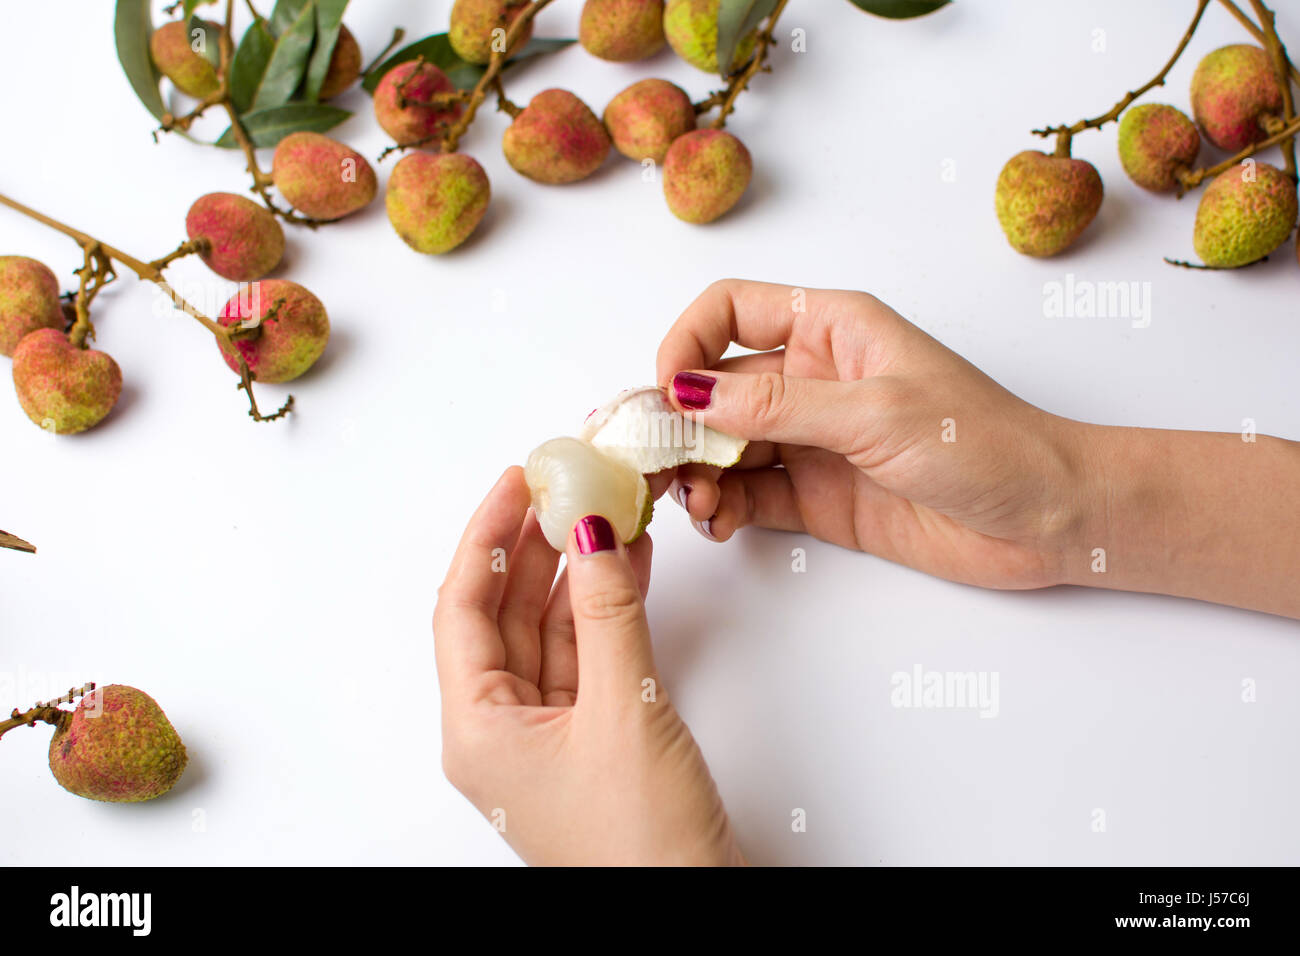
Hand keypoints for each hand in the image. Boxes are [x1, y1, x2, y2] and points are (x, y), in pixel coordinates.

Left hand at [434, 468, 743, 864]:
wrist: (696, 916)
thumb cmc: (640, 848)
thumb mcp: (622, 709)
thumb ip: (607, 612)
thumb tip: (592, 530)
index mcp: (476, 729)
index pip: (463, 607)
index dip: (487, 537)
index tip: (514, 483)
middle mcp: (501, 732)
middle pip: (503, 614)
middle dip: (535, 546)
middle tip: (560, 485)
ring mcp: (547, 739)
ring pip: (548, 633)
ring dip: (576, 574)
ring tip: (601, 511)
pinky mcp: (591, 744)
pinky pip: (586, 658)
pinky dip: (605, 612)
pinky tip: (627, 569)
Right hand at [657, 279, 1086, 589]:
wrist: (1047, 518)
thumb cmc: (984, 442)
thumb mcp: (874, 413)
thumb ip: (776, 403)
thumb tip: (687, 390)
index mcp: (830, 328)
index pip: (729, 311)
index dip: (686, 344)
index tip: (666, 391)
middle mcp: (813, 378)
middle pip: (715, 386)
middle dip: (680, 423)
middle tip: (658, 466)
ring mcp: (813, 439)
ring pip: (725, 446)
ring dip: (699, 473)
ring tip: (699, 506)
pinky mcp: (819, 496)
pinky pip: (750, 495)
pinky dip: (725, 509)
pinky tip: (721, 523)